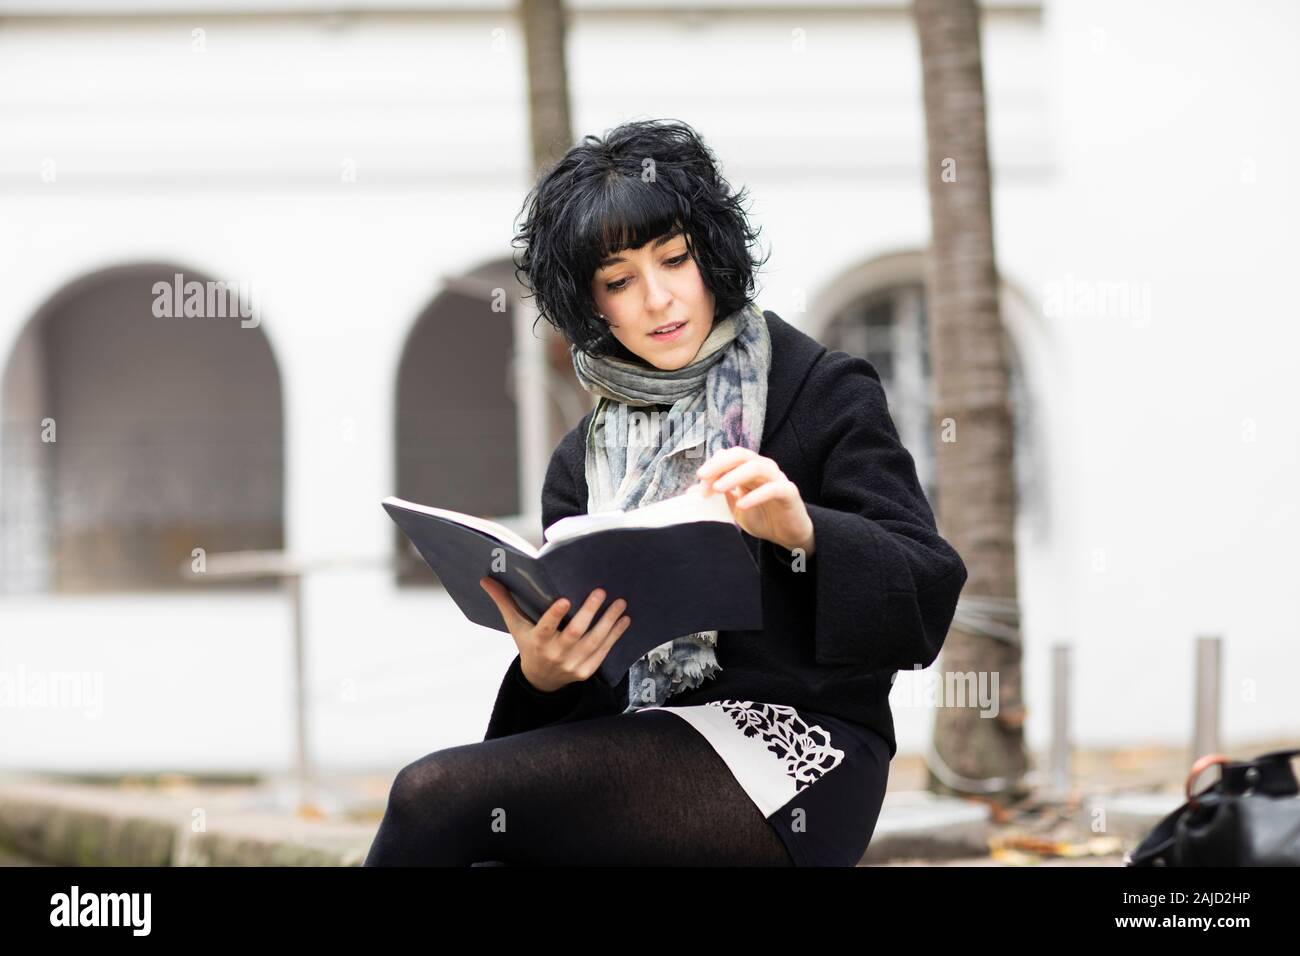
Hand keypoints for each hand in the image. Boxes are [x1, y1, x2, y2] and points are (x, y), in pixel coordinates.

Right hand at [478, 578, 630, 692]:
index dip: (555, 615)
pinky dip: (615, 636)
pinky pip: (603, 652)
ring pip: (594, 641)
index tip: (564, 600)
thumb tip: (486, 579)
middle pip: (575, 633)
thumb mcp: (516, 626)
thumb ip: (504, 601)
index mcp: (536, 641)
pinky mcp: (586, 671)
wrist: (540, 680)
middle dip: (589, 612)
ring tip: (620, 603)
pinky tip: (623, 620)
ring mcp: (572, 664)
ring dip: (609, 621)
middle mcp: (554, 654)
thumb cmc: (528, 644)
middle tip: (601, 591)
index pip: (545, 628)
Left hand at [696, 447, 814, 554]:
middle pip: (741, 455)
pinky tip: (742, 504)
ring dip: (734, 476)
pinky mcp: (789, 492)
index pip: (729, 457)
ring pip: (756, 467)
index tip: (699, 483)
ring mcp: (778, 478)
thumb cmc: (762, 517)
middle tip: (703, 477)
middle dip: (720, 464)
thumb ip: (719, 496)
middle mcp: (764, 468)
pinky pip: (773, 489)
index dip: (712, 466)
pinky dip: (756, 495)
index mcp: (749, 469)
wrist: (787, 534)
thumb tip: (692, 491)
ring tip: (718, 488)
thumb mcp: (734, 507)